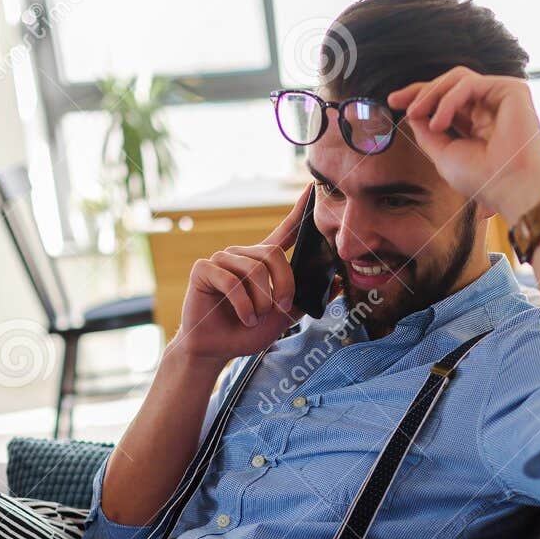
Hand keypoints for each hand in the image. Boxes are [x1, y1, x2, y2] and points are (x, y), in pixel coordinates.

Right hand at [173, 185, 307, 361]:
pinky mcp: (203, 269)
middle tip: (279, 308)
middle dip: (283, 286)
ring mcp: (222, 259)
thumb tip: (336, 282)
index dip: (299, 212)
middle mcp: (242, 255)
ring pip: (254, 270)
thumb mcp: (284, 317)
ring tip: (255, 317)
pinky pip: (231, 281)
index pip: (285, 231)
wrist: (216, 350)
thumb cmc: (247, 332)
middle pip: (273, 255)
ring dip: (261, 302)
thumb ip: (306, 299)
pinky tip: (244, 318)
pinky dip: (243, 306)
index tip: (312, 188)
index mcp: (262, 262)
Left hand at [388, 67, 539, 220]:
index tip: (395, 102)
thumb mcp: (444, 155)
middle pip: (449, 84)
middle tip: (399, 103)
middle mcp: (489, 107)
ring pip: (457, 78)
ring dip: (432, 94)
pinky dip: (448, 100)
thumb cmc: (483, 178)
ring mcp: (500, 97)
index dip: (420, 98)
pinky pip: (469, 83)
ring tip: (417, 114)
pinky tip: (439, 122)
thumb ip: (427, 133)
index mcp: (477, 123)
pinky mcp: (511, 89)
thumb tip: (412, 113)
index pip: (446, 101)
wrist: (511, 186)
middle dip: (420, 91)